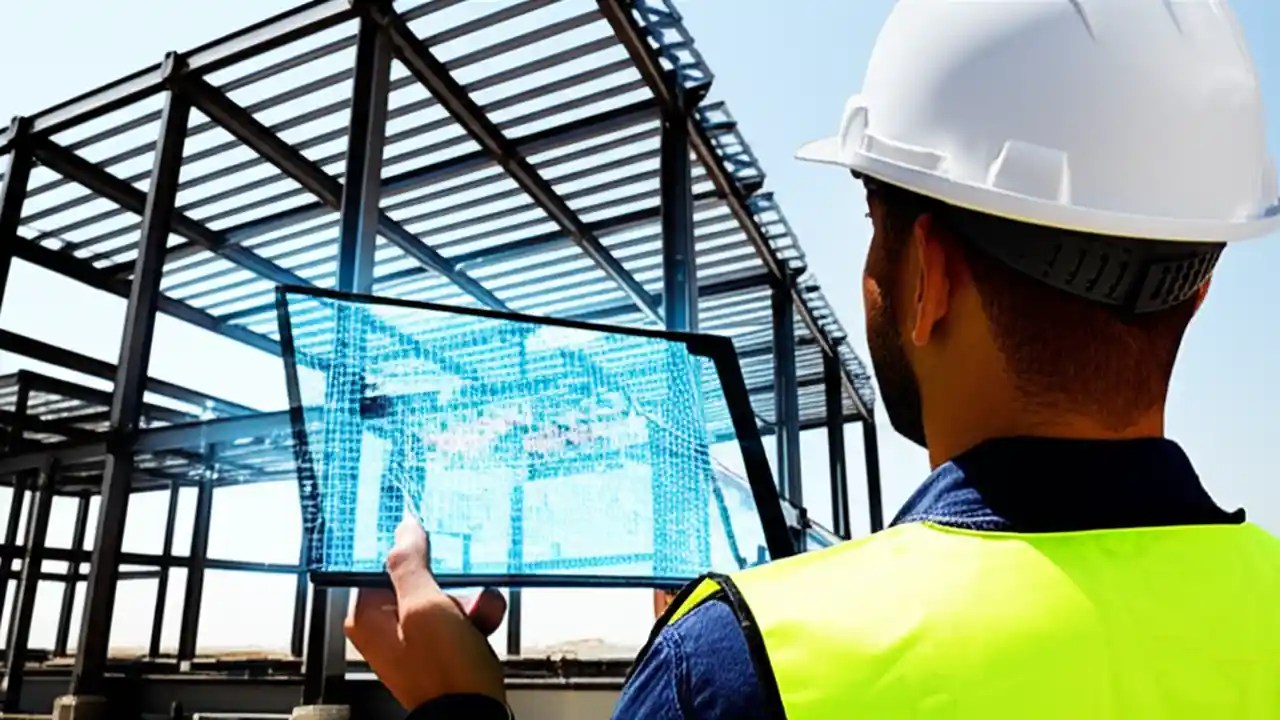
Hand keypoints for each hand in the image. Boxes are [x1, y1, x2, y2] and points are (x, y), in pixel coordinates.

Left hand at [345, 518, 507, 709]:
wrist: (472, 716)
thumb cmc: (442, 673)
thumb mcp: (424, 608)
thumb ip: (410, 564)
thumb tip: (404, 530)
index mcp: (367, 617)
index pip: (386, 564)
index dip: (415, 557)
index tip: (434, 551)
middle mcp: (387, 628)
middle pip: (422, 580)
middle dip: (453, 586)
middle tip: (461, 600)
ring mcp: (416, 639)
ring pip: (447, 596)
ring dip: (471, 601)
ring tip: (479, 618)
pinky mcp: (441, 648)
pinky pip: (459, 616)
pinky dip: (476, 617)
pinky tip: (484, 625)